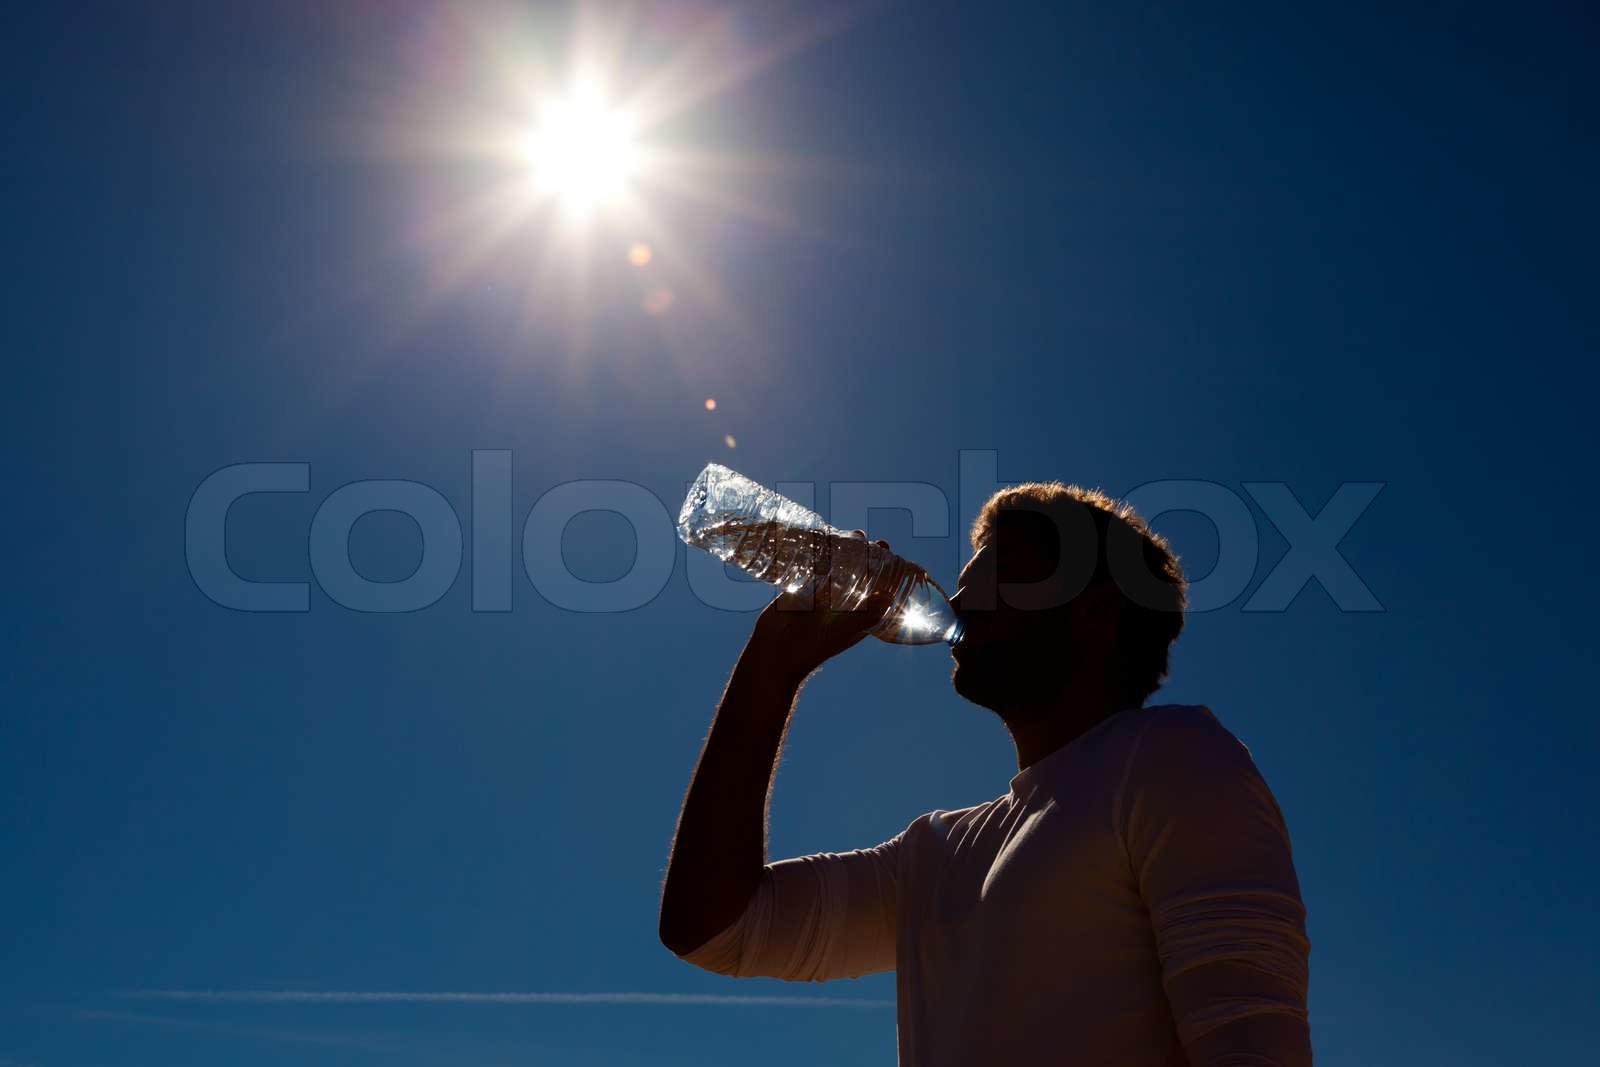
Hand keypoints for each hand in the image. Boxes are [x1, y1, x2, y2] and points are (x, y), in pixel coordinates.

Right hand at [746, 530, 897, 679]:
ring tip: (849, 534)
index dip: (885, 568)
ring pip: (837, 565)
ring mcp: (823, 593)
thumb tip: (888, 596)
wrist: (777, 651)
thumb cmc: (814, 646)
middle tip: (866, 538)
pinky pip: (814, 566)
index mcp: (859, 613)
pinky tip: (822, 536)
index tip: (887, 550)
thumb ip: (866, 615)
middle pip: (859, 571)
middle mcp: (844, 601)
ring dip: (844, 548)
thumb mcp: (844, 631)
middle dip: (865, 553)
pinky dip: (819, 552)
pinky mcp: (803, 587)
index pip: (877, 586)